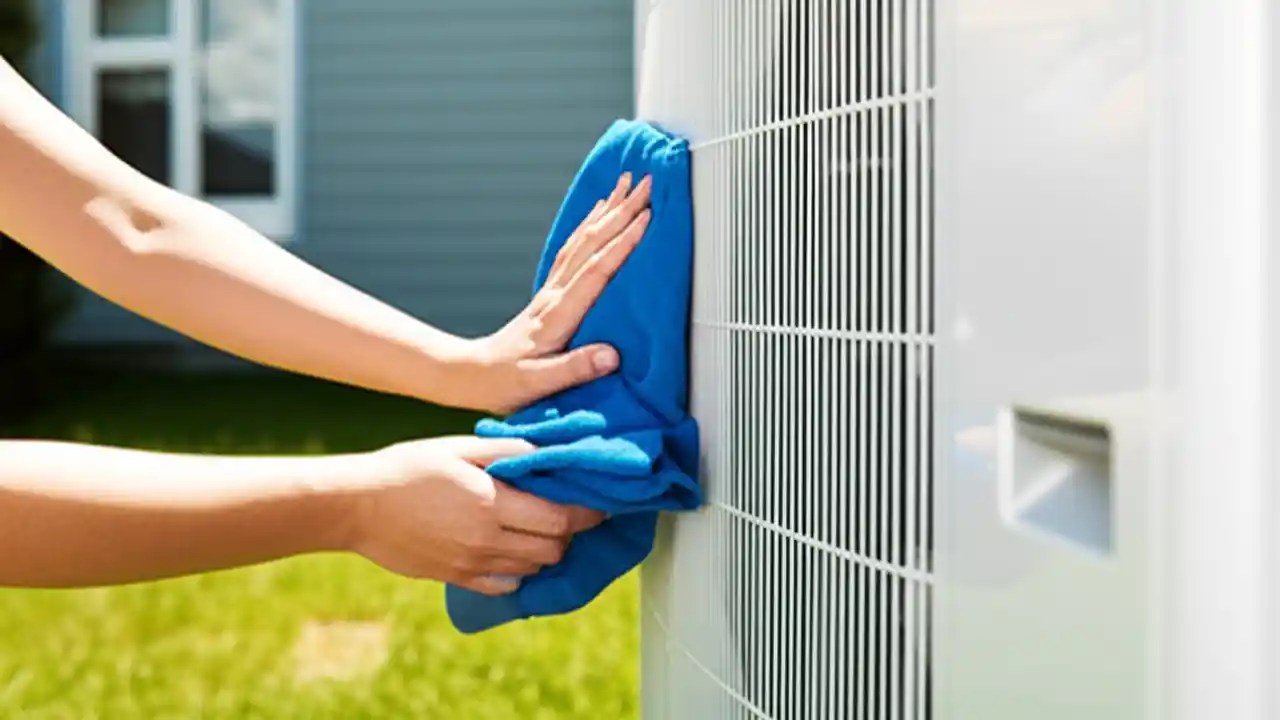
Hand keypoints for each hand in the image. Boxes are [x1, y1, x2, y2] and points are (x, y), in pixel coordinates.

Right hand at [347, 436, 603, 594]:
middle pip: (553, 549)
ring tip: (539, 529)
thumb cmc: (409, 467)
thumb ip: (506, 451)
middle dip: (569, 533)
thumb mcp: (459, 447)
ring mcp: (472, 563)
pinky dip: (519, 571)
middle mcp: (487, 539)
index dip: (586, 513)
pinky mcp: (457, 577)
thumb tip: (545, 453)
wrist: (359, 505)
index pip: (559, 519)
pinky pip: (505, 585)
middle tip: (565, 513)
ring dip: (546, 551)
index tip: (597, 504)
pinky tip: (513, 550)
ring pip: (533, 568)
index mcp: (492, 503)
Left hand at [459, 172, 652, 413]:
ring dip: (607, 210)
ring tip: (626, 184)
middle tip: (646, 183)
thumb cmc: (505, 383)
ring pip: (582, 239)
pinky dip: (589, 225)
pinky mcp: (549, 292)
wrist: (472, 375)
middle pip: (591, 243)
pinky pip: (572, 249)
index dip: (622, 243)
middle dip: (620, 211)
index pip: (595, 271)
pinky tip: (598, 213)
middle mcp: (554, 294)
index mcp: (558, 314)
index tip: (645, 218)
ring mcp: (551, 290)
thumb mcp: (540, 384)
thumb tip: (612, 356)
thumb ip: (576, 368)